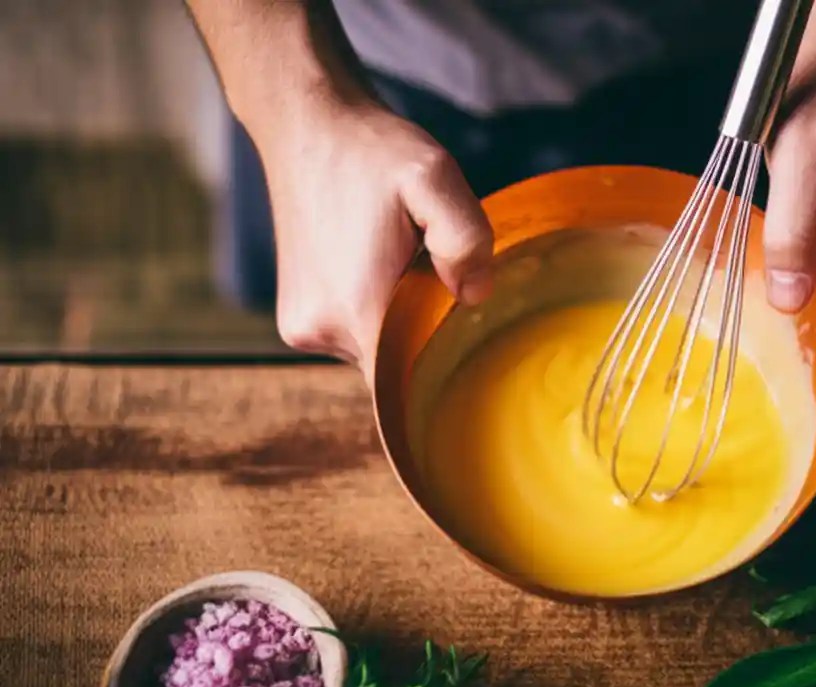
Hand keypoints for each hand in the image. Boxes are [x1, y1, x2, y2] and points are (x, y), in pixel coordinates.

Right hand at [258, 103, 493, 385]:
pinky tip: (381, 270)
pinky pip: (354, 337)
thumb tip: (476, 294)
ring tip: (406, 268)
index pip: (411, 388)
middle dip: (427, 339)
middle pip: (397, 371)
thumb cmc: (373, 151)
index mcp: (358, 310)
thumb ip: (464, 237)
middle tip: (445, 287)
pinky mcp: (297, 320)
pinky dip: (376, 315)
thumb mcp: (434, 176)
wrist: (307, 126)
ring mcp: (303, 330)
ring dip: (400, 324)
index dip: (446, 381)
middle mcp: (322, 331)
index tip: (476, 360)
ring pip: (375, 354)